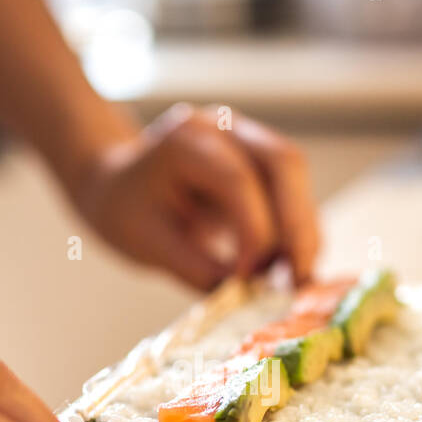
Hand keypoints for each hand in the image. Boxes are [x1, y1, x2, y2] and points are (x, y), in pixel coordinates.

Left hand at [70, 104, 321, 290]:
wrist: (117, 187)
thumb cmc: (125, 210)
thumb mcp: (148, 244)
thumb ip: (195, 268)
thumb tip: (245, 293)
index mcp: (185, 140)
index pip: (237, 179)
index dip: (254, 231)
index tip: (248, 277)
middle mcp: (222, 128)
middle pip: (283, 162)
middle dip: (297, 224)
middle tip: (298, 277)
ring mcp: (245, 138)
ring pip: (295, 175)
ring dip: (303, 228)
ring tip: (296, 279)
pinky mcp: (259, 161)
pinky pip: (292, 190)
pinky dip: (298, 229)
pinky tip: (292, 267)